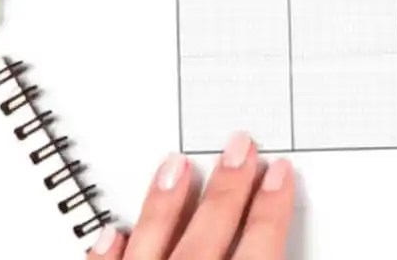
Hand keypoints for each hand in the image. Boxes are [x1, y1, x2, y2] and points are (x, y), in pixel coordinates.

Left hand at [86, 132, 294, 259]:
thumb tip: (286, 250)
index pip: (261, 244)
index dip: (272, 206)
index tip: (279, 174)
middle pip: (210, 229)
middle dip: (228, 184)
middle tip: (239, 147)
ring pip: (154, 240)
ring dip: (166, 201)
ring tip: (175, 164)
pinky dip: (110, 252)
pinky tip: (112, 231)